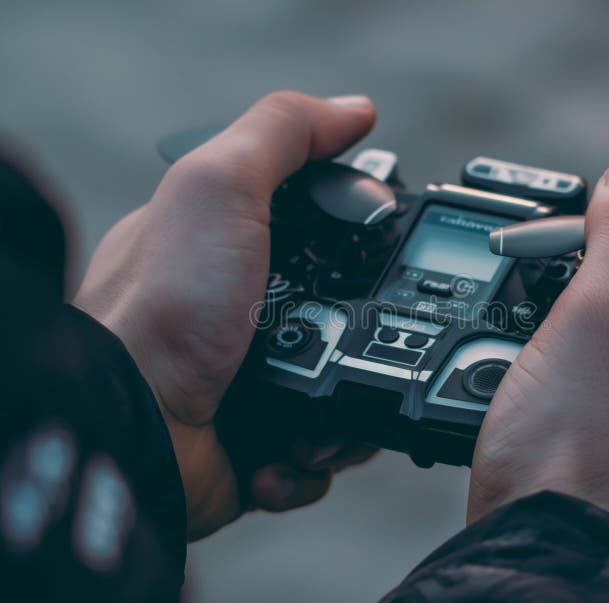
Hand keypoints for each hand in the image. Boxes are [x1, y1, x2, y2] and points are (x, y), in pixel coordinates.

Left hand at [74, 91, 377, 538]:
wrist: (134, 431)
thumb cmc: (165, 306)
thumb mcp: (220, 187)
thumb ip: (283, 135)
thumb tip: (356, 110)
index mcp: (227, 254)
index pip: (314, 234)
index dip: (359, 240)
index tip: (394, 250)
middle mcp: (237, 318)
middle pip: (339, 317)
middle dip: (370, 337)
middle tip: (391, 347)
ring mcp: (246, 384)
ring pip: (337, 391)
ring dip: (351, 411)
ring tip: (335, 418)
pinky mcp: (254, 443)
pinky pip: (312, 454)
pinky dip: (315, 460)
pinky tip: (294, 452)